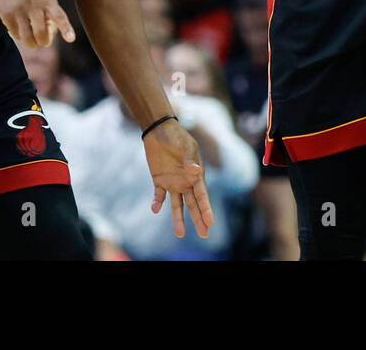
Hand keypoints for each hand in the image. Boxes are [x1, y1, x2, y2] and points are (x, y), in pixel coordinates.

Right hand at [0, 0, 75, 46]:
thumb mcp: (48, 0)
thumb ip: (52, 20)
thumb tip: (46, 41)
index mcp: (48, 0)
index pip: (59, 16)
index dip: (65, 28)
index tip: (71, 39)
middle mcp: (34, 4)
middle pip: (41, 34)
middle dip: (43, 42)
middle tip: (42, 40)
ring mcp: (19, 10)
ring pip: (27, 39)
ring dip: (32, 43)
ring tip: (32, 37)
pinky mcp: (7, 15)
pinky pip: (16, 36)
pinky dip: (20, 36)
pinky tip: (21, 27)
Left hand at [143, 119, 214, 238]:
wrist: (159, 130)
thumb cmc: (176, 136)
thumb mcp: (185, 146)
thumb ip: (190, 160)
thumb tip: (197, 172)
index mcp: (196, 175)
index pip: (202, 196)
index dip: (206, 210)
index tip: (210, 223)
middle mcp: (186, 182)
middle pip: (193, 204)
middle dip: (199, 219)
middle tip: (205, 235)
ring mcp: (173, 182)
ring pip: (177, 205)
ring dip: (178, 218)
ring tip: (180, 233)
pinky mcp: (159, 180)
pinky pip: (159, 195)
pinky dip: (157, 203)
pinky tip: (155, 209)